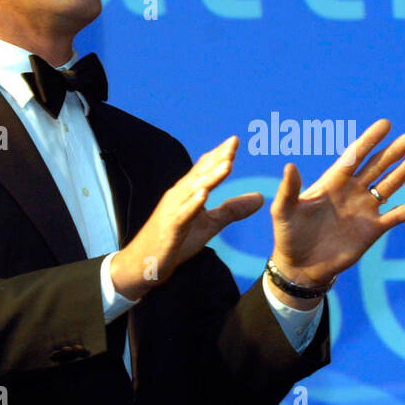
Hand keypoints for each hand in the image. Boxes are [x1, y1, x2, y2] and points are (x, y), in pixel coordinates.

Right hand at [112, 136, 261, 297]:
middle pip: (200, 174)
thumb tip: (261, 197)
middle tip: (233, 143)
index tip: (235, 140)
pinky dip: (193, 204)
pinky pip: (183, 214)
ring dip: (210, 177)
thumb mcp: (209, 225)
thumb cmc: (175, 241)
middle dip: (217, 158)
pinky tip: (204, 195)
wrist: (142, 264)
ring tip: (227, 164)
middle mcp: (178, 196)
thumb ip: (232, 210)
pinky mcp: (170, 229)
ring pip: (193, 190)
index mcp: (187, 193)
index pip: (204, 169)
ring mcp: (173, 211)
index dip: (219, 155)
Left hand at [268, 119, 404, 287]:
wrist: (301, 266)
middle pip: (378, 166)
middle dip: (395, 151)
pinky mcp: (373, 230)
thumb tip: (290, 166)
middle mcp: (352, 191)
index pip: (355, 156)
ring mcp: (364, 209)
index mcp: (332, 181)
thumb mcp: (284, 211)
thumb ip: (288, 189)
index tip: (386, 124)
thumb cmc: (288, 235)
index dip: (370, 140)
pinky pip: (397, 216)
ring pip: (390, 185)